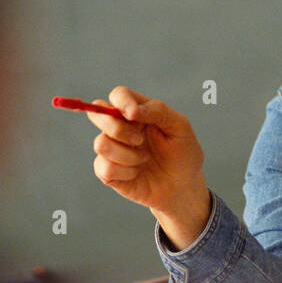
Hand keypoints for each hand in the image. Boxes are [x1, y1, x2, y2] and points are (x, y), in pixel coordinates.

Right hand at [88, 86, 208, 246]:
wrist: (183, 187)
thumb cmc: (183, 154)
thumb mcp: (180, 127)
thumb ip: (158, 111)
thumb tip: (132, 110)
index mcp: (137, 112)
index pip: (118, 95)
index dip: (121, 101)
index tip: (134, 115)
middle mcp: (120, 127)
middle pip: (98, 114)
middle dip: (118, 129)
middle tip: (140, 141)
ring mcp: (112, 149)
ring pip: (101, 144)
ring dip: (128, 155)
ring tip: (144, 160)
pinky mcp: (108, 172)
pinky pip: (105, 167)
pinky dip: (125, 172)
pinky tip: (137, 174)